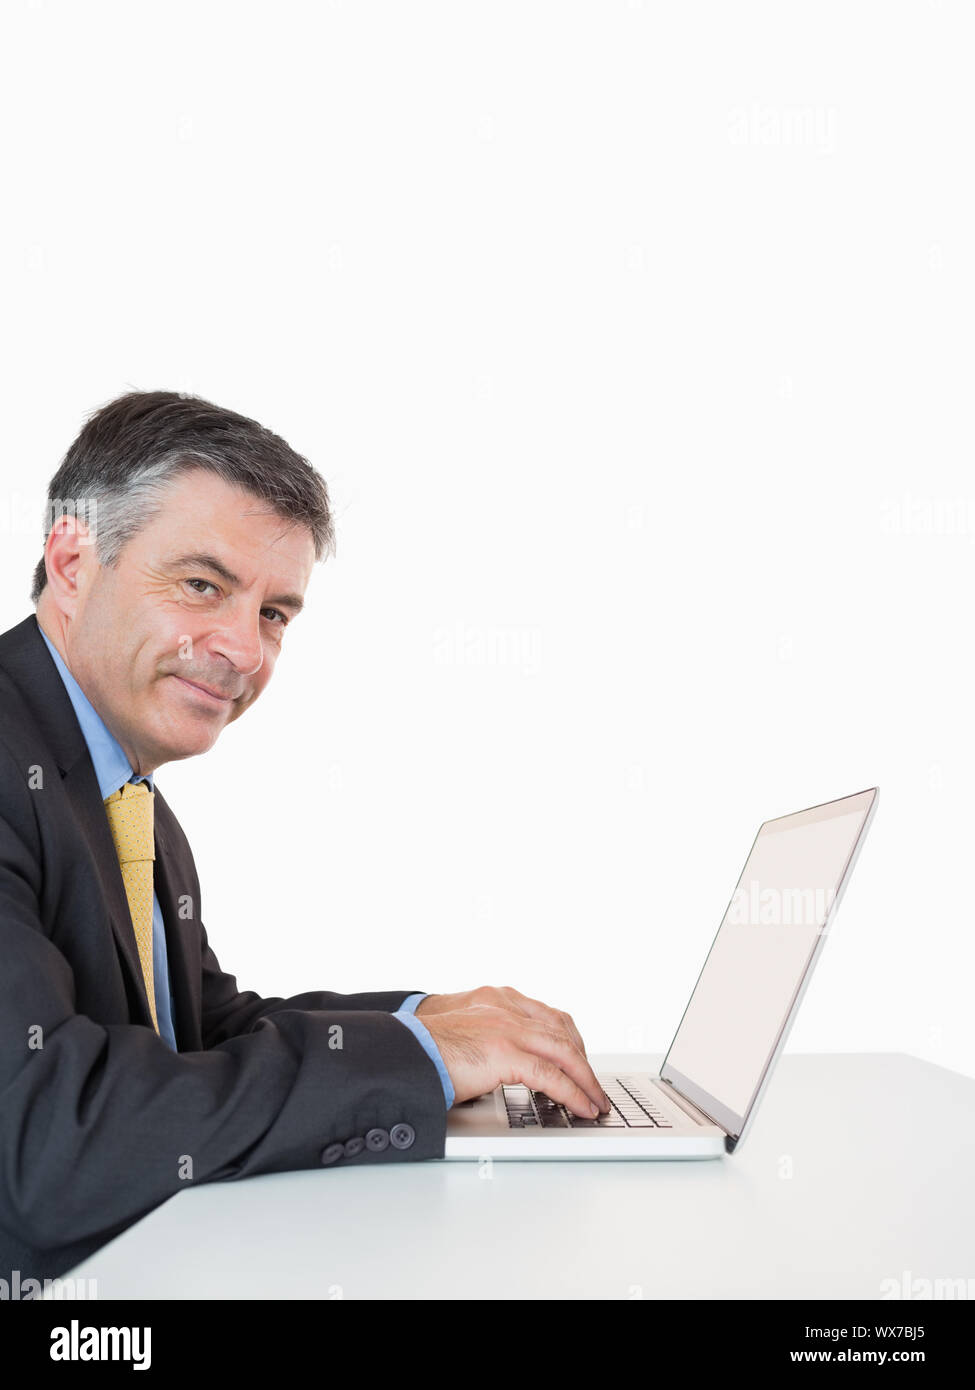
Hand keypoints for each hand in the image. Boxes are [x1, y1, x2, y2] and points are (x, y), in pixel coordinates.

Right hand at [415, 985, 608, 1117]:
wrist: (401, 1052)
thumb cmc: (424, 1051)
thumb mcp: (466, 1037)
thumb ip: (492, 1043)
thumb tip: (512, 1070)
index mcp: (497, 1000)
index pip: (550, 1017)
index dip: (572, 1043)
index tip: (581, 1064)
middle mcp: (506, 1007)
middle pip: (563, 1032)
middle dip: (585, 1064)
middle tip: (596, 1089)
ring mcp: (506, 1027)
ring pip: (564, 1052)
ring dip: (586, 1080)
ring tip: (595, 1102)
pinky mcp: (504, 1052)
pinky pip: (551, 1076)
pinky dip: (572, 1093)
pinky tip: (580, 1107)